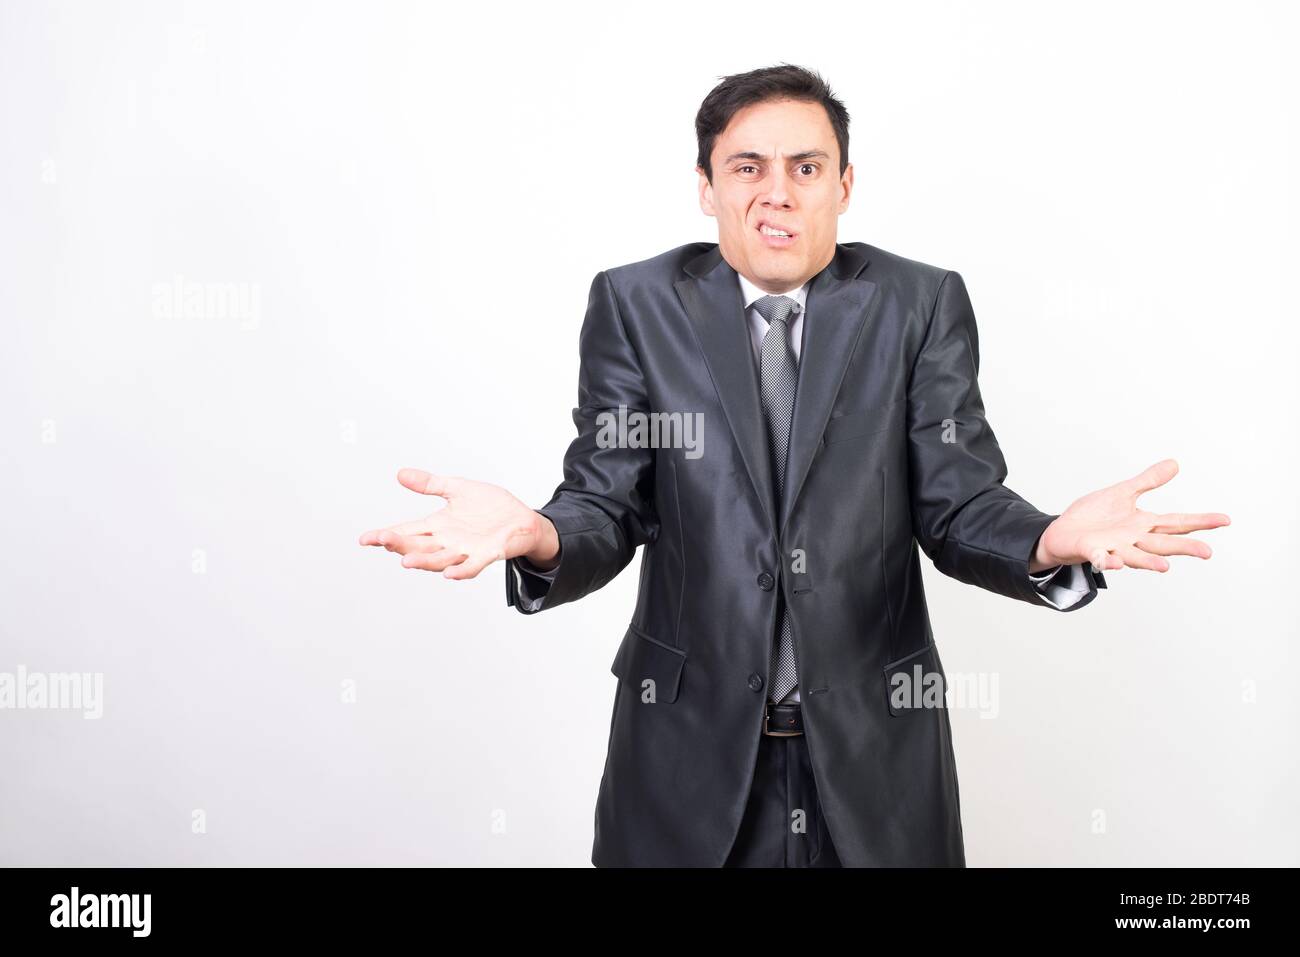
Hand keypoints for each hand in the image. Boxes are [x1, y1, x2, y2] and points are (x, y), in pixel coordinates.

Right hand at [358, 468, 558, 578]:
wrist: (523, 519)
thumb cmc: (491, 506)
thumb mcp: (458, 488)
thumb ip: (430, 483)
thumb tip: (400, 473)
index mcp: (438, 526)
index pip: (407, 531)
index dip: (386, 535)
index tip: (365, 538)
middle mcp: (447, 542)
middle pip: (418, 546)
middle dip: (399, 545)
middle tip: (382, 541)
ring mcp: (465, 551)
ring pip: (438, 560)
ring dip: (423, 561)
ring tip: (405, 561)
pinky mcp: (486, 555)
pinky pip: (470, 567)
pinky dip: (460, 571)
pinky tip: (449, 574)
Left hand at [1031, 458, 1229, 573]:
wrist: (1061, 531)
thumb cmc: (1093, 516)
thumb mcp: (1122, 493)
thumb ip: (1148, 482)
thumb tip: (1175, 463)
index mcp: (1142, 524)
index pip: (1176, 522)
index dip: (1200, 521)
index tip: (1225, 520)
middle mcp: (1132, 539)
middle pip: (1162, 544)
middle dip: (1184, 547)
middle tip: (1207, 552)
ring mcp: (1112, 547)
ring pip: (1134, 556)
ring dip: (1148, 562)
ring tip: (1165, 568)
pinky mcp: (1090, 551)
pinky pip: (1100, 557)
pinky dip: (1107, 560)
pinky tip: (1114, 562)